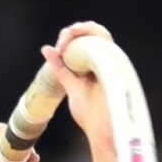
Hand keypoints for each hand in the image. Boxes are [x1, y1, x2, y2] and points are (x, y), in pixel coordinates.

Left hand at [40, 21, 116, 147]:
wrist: (102, 131)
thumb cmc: (90, 115)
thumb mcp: (71, 86)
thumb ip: (60, 69)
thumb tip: (46, 49)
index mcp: (93, 66)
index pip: (83, 40)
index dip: (70, 37)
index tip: (58, 48)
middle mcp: (104, 61)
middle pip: (92, 33)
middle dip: (75, 31)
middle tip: (62, 42)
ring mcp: (111, 62)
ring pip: (100, 34)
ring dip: (83, 30)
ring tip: (69, 37)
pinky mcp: (115, 65)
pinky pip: (106, 43)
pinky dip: (93, 36)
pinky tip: (79, 41)